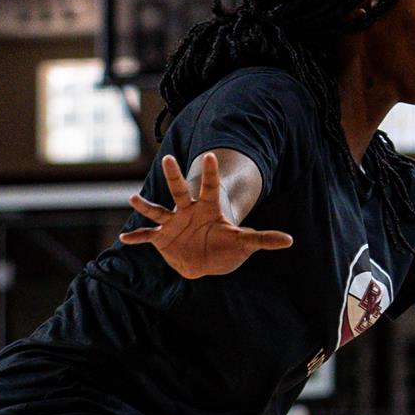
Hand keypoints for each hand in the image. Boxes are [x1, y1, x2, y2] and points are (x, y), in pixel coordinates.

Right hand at [118, 152, 292, 278]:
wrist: (206, 259)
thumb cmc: (225, 247)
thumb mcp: (244, 244)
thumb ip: (262, 239)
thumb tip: (289, 241)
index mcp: (208, 208)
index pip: (211, 188)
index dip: (211, 173)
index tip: (212, 155)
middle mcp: (187, 211)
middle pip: (180, 190)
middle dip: (174, 176)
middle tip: (168, 158)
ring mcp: (173, 223)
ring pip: (158, 210)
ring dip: (146, 206)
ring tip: (135, 199)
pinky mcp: (162, 237)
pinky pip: (148, 235)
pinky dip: (137, 238)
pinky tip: (125, 240)